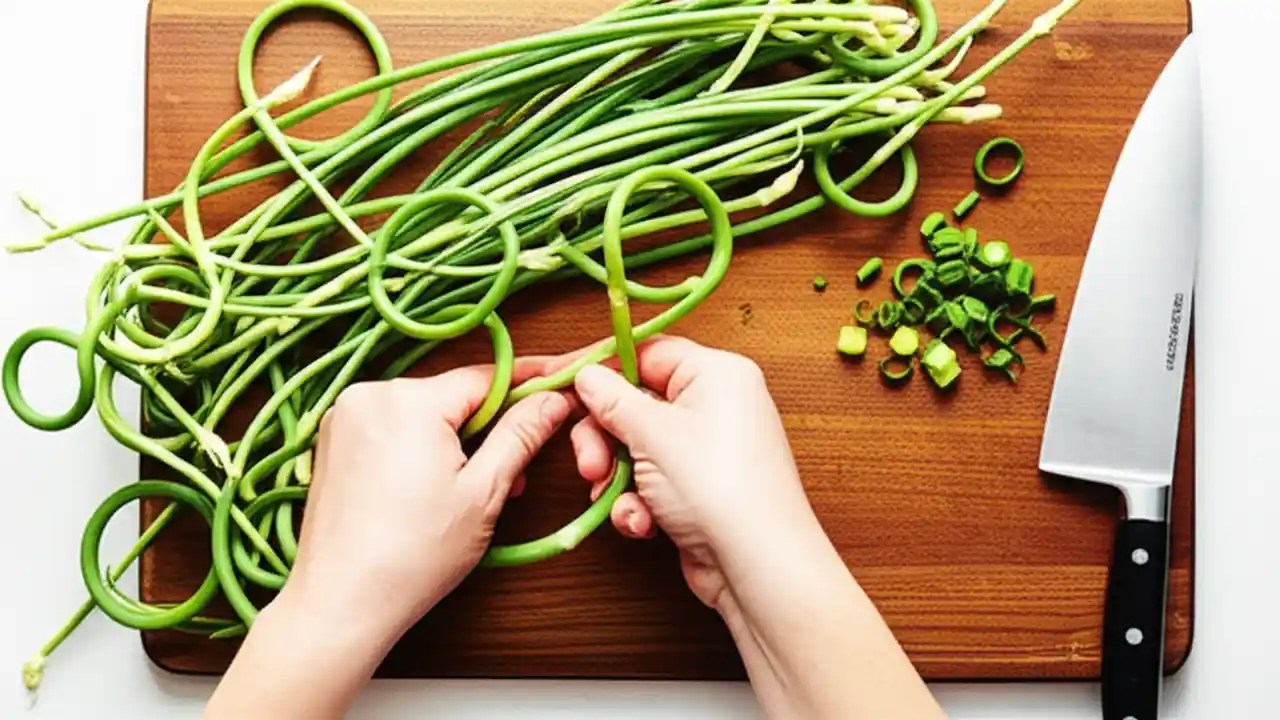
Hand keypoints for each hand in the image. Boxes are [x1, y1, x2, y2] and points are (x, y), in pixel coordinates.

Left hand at [283, 360, 575, 640]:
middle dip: (488, 430)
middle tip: (514, 475)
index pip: (485, 376)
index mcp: (409, 400)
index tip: (557, 384)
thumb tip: (552, 399)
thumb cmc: (412, 556)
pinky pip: (391, 429)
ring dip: (454, 442)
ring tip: (471, 493)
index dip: (527, 384)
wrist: (340, 603)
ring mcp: (344, 418)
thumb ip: (520, 436)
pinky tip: (432, 490)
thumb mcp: (483, 492)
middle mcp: (370, 395)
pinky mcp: (331, 443)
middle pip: (451, 396)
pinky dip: (418, 449)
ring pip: (422, 414)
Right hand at [569, 336, 944, 719]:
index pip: (645, 352)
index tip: (559, 382)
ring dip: (618, 477)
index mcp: (716, 374)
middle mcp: (717, 406)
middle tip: (590, 464)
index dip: (600, 369)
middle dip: (604, 438)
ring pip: (638, 447)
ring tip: (616, 499)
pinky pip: (653, 482)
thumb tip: (588, 375)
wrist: (758, 567)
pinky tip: (643, 523)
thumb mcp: (652, 433)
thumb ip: (612, 398)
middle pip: (635, 403)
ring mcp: (709, 449)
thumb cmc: (720, 489)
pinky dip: (639, 502)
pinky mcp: (700, 489)